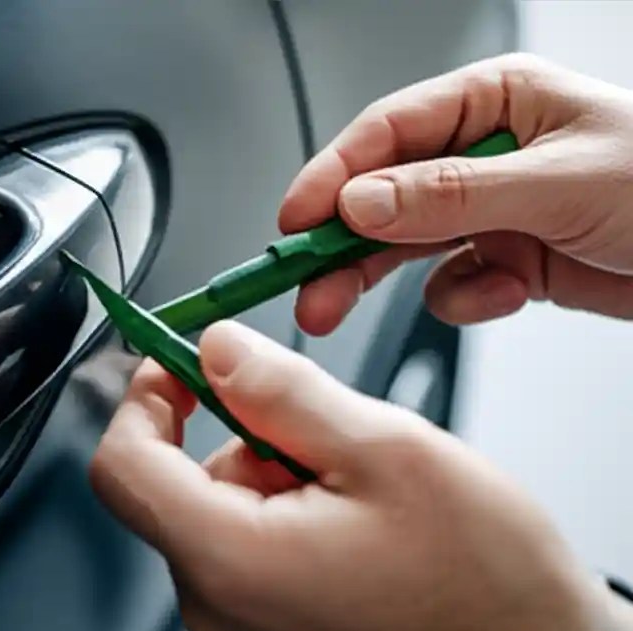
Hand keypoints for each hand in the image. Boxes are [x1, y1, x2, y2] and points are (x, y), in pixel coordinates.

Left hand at [90, 320, 632, 630]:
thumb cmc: (484, 586)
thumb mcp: (385, 450)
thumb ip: (281, 391)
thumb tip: (217, 347)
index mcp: (227, 559)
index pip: (121, 464)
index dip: (144, 398)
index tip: (180, 362)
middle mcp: (216, 602)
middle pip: (173, 480)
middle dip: (237, 431)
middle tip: (320, 427)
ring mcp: (239, 621)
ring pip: (216, 504)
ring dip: (272, 467)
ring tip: (358, 486)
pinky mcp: (267, 625)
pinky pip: (244, 540)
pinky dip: (286, 505)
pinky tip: (356, 517)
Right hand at [285, 52, 632, 334]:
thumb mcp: (558, 183)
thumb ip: (450, 195)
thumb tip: (361, 202)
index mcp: (496, 101)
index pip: (387, 133)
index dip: (332, 177)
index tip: (293, 223)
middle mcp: (486, 152)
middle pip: (381, 193)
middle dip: (336, 240)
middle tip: (299, 280)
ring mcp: (494, 208)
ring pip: (403, 243)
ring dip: (371, 279)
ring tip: (334, 307)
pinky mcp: (510, 258)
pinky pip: (453, 283)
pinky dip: (466, 297)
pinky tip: (498, 293)